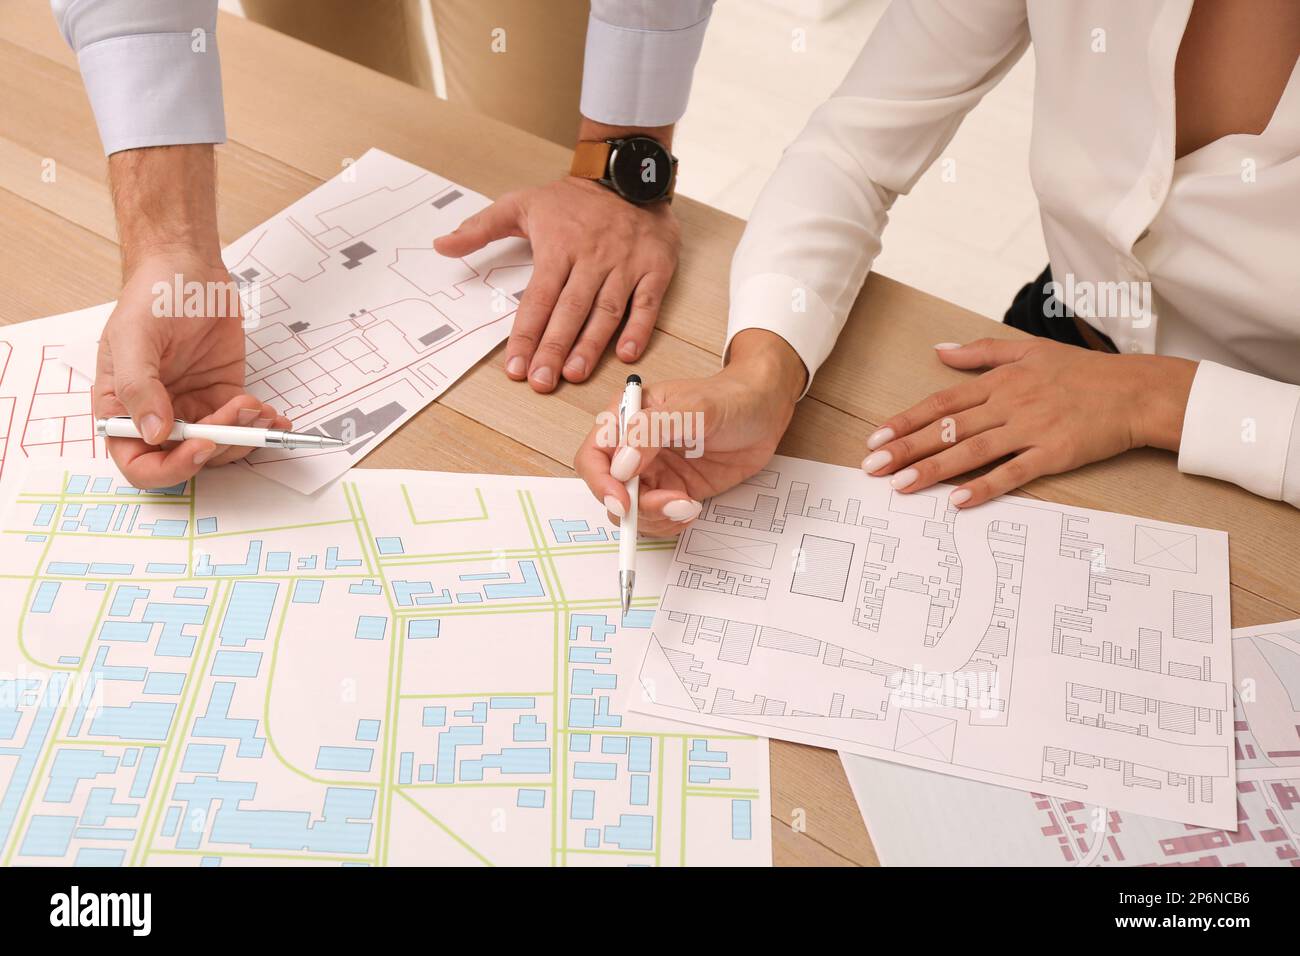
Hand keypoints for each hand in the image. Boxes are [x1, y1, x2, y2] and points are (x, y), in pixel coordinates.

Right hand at [94, 250, 290, 487]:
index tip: (200, 445)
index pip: (137, 461)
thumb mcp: (134, 337)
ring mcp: (191, 406)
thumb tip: (152, 433)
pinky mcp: (222, 395)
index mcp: (121, 407)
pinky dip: (260, 426)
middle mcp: (156, 413)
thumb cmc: (152, 295)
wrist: (189, 266)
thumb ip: (137, 387)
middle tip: (238, 417)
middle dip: (217, 446)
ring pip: (219, 447)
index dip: (169, 468)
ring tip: (258, 408)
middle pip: (185, 459)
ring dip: (243, 436)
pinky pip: (241, 425)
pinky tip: (273, 415)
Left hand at [434, 176, 679, 391]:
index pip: (538, 298)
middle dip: (554, 348)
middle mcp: (591, 259)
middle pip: (570, 310)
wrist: (628, 174)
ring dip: (590, 345)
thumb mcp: (522, 203)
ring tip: (574, 374)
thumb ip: (481, 228)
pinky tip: (625, 354)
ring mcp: (625, 265)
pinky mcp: (655, 268)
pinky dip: (639, 329)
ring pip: (606, 311)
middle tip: (540, 381)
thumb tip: (441, 245)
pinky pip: (647, 303)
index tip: (514, 366)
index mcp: (558, 247)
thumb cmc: (573, 199)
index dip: (525, 334)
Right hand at [575, 330, 804, 536]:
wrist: (764, 411)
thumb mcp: (692, 408)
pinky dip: (670, 523)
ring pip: (631, 512)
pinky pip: (656, 519)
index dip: (601, 484)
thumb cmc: (730, 398)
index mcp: (627, 419)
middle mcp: (632, 449)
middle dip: (636, 508)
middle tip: (673, 504)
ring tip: (688, 506)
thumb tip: (621, 465)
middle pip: (610, 492)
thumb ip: (652, 432)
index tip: (624, 502)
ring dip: (656, 519)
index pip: (593, 457)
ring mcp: (652, 472)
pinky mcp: (672, 491)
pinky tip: (691, 510)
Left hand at [861, 337, 1196, 506]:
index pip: (942, 401)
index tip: (876, 436)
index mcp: (1001, 381)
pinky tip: (957, 501)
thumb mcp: (1029, 350)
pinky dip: (984, 487)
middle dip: (905, 448)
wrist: (1136, 391)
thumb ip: (982, 352)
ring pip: (971, 451)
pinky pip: (1012, 472)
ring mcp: (1030, 429)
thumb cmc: (1083, 372)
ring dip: (932, 469)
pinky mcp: (1052, 454)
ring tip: (900, 485)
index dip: (906, 420)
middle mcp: (1009, 403)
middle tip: (871, 466)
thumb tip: (941, 350)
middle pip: (947, 428)